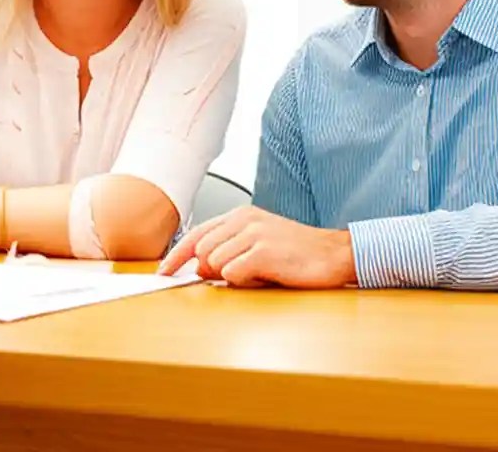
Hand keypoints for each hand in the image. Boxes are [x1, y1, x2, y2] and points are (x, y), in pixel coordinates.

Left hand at [157, 206, 356, 288]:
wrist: (334, 255)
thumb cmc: (297, 253)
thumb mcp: (258, 244)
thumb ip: (228, 251)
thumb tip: (199, 269)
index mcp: (241, 216)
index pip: (196, 234)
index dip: (176, 256)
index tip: (163, 272)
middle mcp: (245, 220)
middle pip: (202, 251)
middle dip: (211, 270)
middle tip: (241, 275)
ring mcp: (254, 234)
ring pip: (215, 264)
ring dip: (233, 277)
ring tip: (259, 273)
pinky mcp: (264, 252)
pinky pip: (233, 274)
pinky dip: (245, 282)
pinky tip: (267, 276)